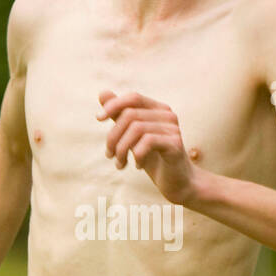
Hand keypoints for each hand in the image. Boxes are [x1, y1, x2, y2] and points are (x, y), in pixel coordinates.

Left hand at [97, 89, 197, 204]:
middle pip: (130, 115)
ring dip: (121, 149)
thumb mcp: (131, 137)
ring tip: (120, 164)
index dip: (114, 105)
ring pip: (136, 129)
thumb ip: (119, 115)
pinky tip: (137, 166)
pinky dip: (136, 155)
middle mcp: (168, 114)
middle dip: (113, 136)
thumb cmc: (153, 158)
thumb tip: (102, 93)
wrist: (176, 183)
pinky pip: (147, 141)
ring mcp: (173, 128)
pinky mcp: (175, 143)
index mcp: (158, 109)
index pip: (133, 97)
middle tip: (109, 155)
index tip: (99, 118)